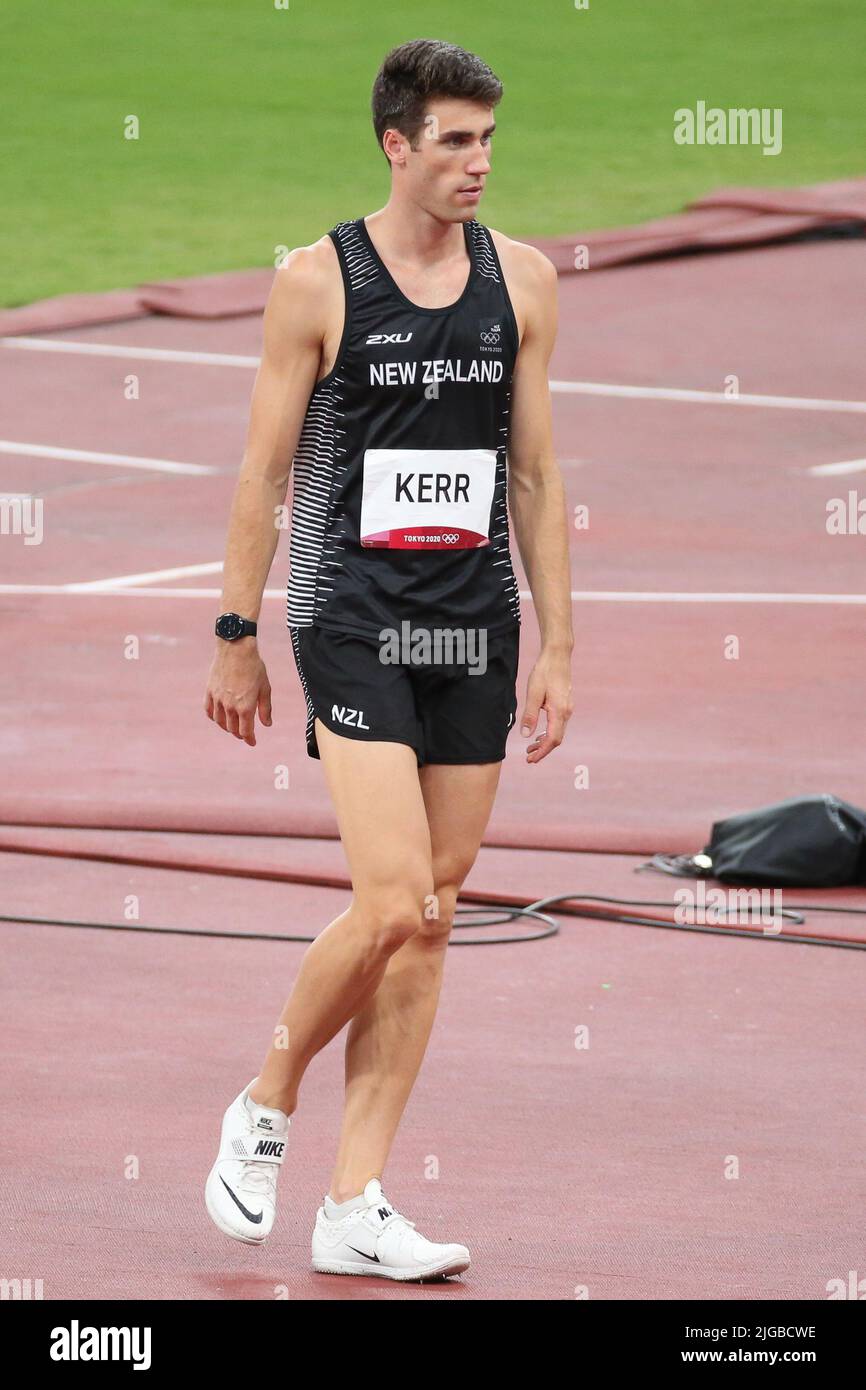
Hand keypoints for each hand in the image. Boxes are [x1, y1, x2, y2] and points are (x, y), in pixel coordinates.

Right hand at [204, 642, 271, 746]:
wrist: (236, 648)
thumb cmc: (254, 667)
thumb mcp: (265, 688)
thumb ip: (265, 709)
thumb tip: (267, 724)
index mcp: (245, 707)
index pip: (245, 732)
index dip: (249, 739)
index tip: (252, 742)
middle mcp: (230, 706)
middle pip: (232, 729)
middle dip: (239, 734)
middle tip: (244, 734)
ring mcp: (218, 699)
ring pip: (220, 721)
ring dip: (227, 727)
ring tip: (232, 727)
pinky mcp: (210, 691)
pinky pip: (208, 710)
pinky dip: (213, 717)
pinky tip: (218, 717)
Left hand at [519, 646, 572, 762]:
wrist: (557, 656)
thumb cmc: (544, 672)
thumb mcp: (533, 693)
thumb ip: (530, 715)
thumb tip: (526, 735)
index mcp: (559, 711)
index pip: (552, 740)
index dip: (542, 752)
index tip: (531, 759)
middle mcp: (566, 712)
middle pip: (556, 739)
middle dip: (543, 750)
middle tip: (528, 757)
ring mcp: (567, 708)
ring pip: (558, 732)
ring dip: (545, 742)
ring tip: (531, 748)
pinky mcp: (565, 704)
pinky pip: (558, 725)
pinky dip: (549, 733)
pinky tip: (539, 734)